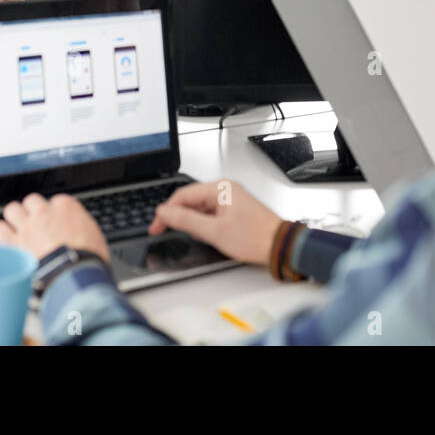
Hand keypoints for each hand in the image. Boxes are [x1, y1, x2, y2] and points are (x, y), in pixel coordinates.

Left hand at [0, 193, 108, 260]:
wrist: (72, 277)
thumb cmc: (87, 261)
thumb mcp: (94, 238)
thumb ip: (80, 228)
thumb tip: (78, 231)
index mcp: (66, 207)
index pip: (55, 201)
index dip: (54, 214)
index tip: (55, 224)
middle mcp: (44, 212)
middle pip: (31, 201)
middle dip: (32, 212)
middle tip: (36, 225)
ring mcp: (27, 226)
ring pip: (12, 210)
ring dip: (15, 219)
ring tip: (19, 230)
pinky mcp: (13, 242)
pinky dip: (3, 234)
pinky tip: (8, 241)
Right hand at [148, 180, 280, 265]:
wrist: (279, 246)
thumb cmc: (255, 237)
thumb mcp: (214, 232)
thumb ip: (186, 221)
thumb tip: (165, 213)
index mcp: (220, 188)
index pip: (183, 194)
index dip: (166, 211)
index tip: (156, 225)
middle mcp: (225, 189)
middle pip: (190, 199)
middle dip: (176, 216)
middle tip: (162, 230)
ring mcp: (230, 198)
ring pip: (199, 206)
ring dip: (190, 220)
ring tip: (191, 235)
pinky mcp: (233, 209)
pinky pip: (210, 212)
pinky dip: (202, 223)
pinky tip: (204, 234)